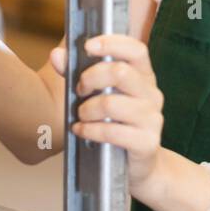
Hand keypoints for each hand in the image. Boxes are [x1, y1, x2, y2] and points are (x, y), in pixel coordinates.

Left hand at [61, 34, 165, 200]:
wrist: (138, 167)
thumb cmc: (115, 124)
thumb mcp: (99, 95)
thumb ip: (76, 73)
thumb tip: (57, 55)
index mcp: (143, 77)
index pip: (136, 49)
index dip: (112, 43)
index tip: (88, 46)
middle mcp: (152, 94)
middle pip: (121, 72)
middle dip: (91, 78)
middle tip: (79, 89)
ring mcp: (152, 119)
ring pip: (112, 103)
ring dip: (88, 109)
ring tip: (80, 115)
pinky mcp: (147, 142)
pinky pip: (113, 131)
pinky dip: (90, 130)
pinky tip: (81, 131)